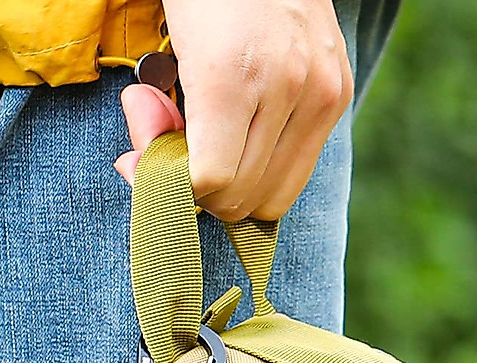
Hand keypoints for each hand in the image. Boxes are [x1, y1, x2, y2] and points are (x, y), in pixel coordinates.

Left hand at [114, 0, 353, 220]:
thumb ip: (156, 116)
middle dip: (198, 189)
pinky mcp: (338, 93)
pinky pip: (295, 171)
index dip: (169, 183)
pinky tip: (241, 136)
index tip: (138, 159)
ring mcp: (322, 92)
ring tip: (211, 146)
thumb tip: (147, 167)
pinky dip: (262, 169)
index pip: (210, 179)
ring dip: (233, 187)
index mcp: (235, 75)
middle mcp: (289, 86)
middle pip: (241, 197)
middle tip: (175, 149)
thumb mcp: (167, 51)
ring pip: (272, 198)